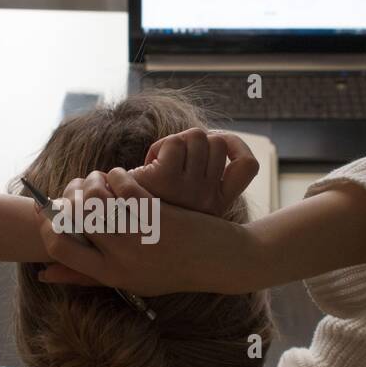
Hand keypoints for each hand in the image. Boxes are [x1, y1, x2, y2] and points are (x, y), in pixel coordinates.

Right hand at [36, 168, 252, 295]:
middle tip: (79, 187)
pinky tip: (126, 177)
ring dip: (94, 180)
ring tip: (103, 178)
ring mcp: (141, 236)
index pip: (58, 248)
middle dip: (69, 195)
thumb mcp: (128, 280)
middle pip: (73, 218)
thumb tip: (43, 274)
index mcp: (110, 274)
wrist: (222, 262)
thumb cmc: (172, 271)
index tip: (54, 211)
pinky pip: (124, 186)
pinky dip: (119, 175)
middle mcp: (122, 258)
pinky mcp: (158, 215)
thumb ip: (85, 277)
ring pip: (96, 197)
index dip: (48, 224)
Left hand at [128, 128, 258, 215]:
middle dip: (192, 142)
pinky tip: (146, 169)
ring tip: (158, 167)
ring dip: (174, 143)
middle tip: (172, 163)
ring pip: (197, 136)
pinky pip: (173, 143)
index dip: (238, 148)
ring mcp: (190, 190)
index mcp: (217, 202)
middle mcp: (209, 198)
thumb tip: (212, 136)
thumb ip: (203, 174)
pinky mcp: (166, 180)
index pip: (249, 166)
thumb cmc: (147, 210)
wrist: (116, 231)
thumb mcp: (183, 200)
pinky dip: (158, 148)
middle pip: (217, 142)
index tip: (220, 144)